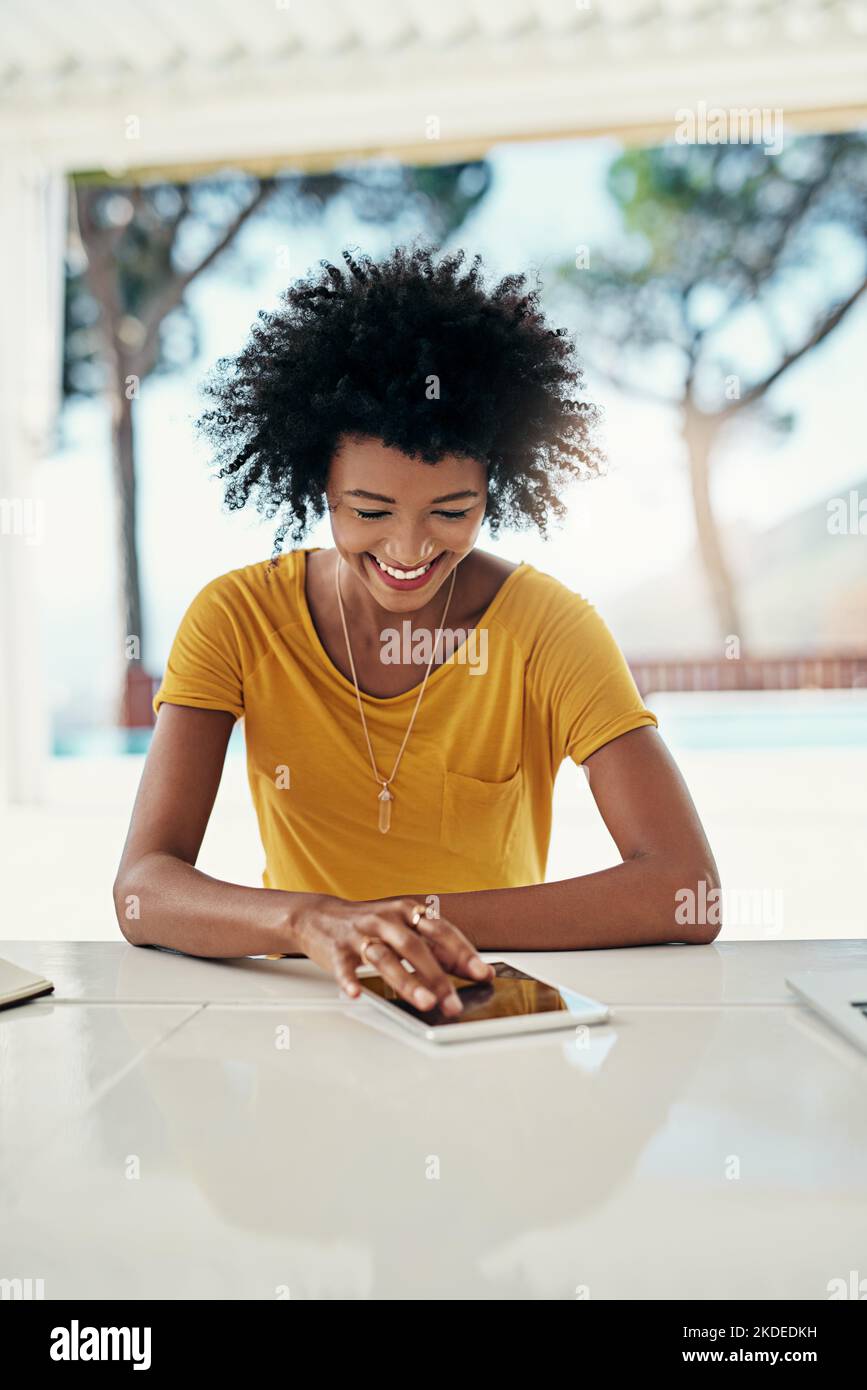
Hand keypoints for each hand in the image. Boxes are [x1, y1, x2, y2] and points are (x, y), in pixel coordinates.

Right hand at [286, 894, 494, 1013]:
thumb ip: (436, 947)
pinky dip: (350, 980)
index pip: (441, 932)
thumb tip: (473, 969)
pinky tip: (357, 993)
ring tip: (425, 1003)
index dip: (463, 953)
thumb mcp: (405, 928)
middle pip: (416, 947)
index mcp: (407, 912)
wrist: (318, 916)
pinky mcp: (337, 950)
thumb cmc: (370, 925)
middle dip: (438, 976)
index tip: (482, 973)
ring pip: (386, 958)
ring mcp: (360, 934)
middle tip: (453, 1002)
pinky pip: (344, 967)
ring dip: (407, 981)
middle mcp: (386, 920)